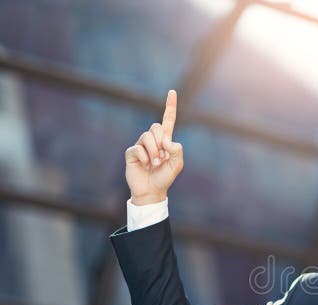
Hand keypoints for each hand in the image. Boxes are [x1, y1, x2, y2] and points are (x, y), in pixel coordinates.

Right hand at [125, 90, 183, 204]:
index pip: (168, 120)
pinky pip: (138, 148)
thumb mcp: (177, 165)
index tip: (172, 92)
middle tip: (162, 158)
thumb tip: (167, 141)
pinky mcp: (131, 152)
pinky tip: (145, 165)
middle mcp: (153, 140)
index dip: (170, 106)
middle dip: (161, 142)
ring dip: (153, 151)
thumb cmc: (164, 177)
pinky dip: (144, 158)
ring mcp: (141, 145)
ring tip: (154, 163)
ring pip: (147, 136)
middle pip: (156, 126)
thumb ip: (177, 151)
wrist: (151, 191)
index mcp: (165, 141)